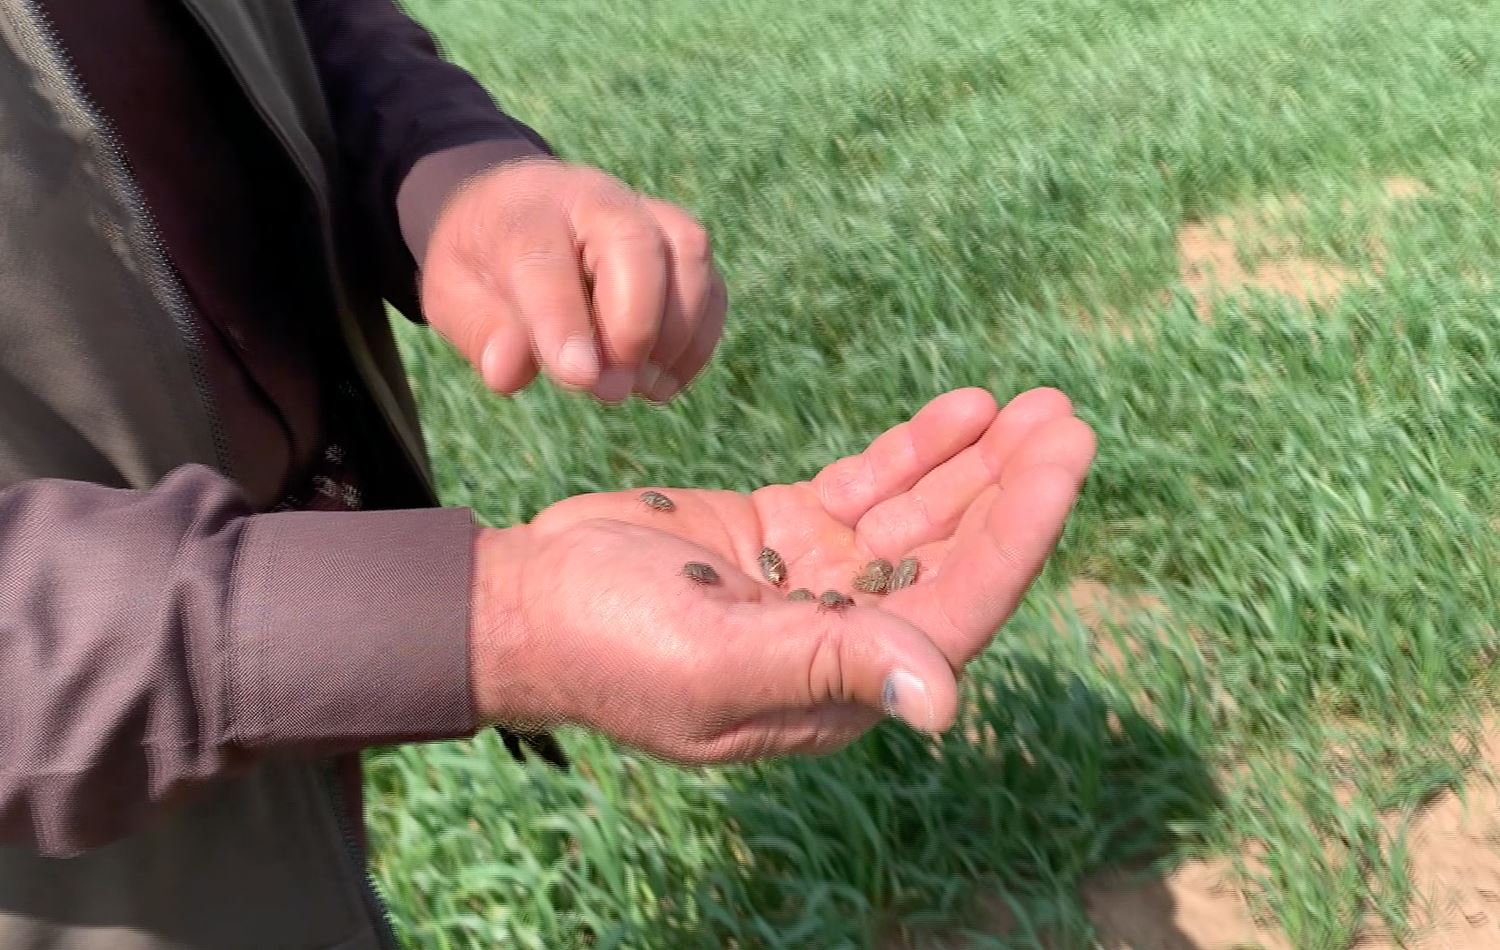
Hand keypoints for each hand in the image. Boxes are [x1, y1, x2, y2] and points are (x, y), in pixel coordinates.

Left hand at [420, 158, 725, 403]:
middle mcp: (596, 201)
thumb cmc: (487, 261)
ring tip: (643, 389)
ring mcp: (647, 215)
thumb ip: (481, 331)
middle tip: (611, 390)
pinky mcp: (681, 245)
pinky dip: (699, 341)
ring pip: (688, 254)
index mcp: (527, 213)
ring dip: (678, 334)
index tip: (581, 379)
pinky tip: (663, 381)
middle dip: (635, 325)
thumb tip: (508, 372)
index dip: (566, 322)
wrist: (520, 208)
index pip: (548, 262)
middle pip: (636, 244)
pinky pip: (711, 285)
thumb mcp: (455, 293)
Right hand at [468, 387, 1095, 763]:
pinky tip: (961, 407)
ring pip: (918, 517)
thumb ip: (826, 668)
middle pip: (952, 557)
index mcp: (839, 682)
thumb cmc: (605, 642)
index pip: (957, 606)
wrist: (524, 602)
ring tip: (1033, 402)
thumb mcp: (712, 659)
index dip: (1018, 531)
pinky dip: (913, 451)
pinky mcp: (783, 530)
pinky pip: (867, 488)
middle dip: (1012, 487)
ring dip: (975, 463)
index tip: (1062, 456)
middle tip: (1065, 415)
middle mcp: (843, 634)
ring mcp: (815, 579)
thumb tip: (944, 701)